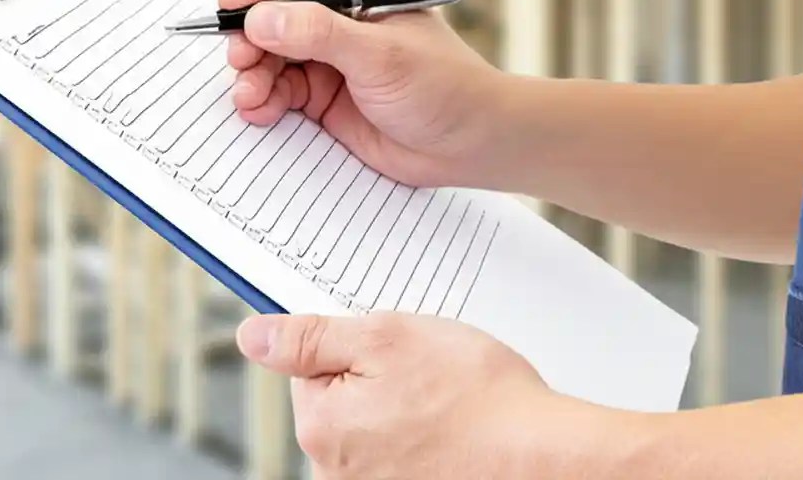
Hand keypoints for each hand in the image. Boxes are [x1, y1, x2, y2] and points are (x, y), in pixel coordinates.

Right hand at [221, 0, 505, 187]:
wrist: (469, 147)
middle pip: (271, 5)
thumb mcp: (381, 56)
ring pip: (267, 49)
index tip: (234, 5)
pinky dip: (261, 97)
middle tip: (241, 61)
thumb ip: (319, 35)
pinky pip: (276, 86)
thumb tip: (259, 20)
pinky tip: (260, 111)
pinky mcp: (320, 90)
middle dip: (249, 34)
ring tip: (250, 97)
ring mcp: (327, 51)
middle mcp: (340, 8)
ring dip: (251, 71)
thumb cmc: (444, 88)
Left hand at [237, 312, 620, 478]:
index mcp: (322, 427)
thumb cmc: (480, 398)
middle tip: (428, 370)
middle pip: (342, 399)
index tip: (390, 346)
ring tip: (450, 401)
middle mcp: (338, 471)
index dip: (353, 344)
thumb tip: (253, 337)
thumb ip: (310, 337)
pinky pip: (405, 453)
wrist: (548, 457)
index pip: (309, 366)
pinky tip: (457, 428)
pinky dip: (428, 437)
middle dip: (379, 377)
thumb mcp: (386, 337)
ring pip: (376, 426)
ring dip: (406, 408)